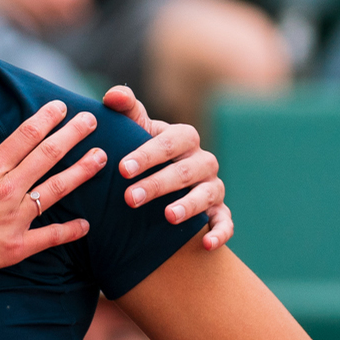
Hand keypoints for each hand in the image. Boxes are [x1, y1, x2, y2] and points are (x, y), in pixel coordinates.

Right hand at [0, 101, 108, 278]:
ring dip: (80, 171)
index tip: (61, 107)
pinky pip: (48, 237)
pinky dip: (69, 231)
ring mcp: (14, 217)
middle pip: (47, 155)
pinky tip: (86, 224)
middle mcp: (7, 188)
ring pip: (55, 189)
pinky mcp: (15, 246)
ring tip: (101, 158)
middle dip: (72, 135)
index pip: (25, 136)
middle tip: (92, 121)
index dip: (46, 119)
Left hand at [101, 85, 231, 249]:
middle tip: (130, 198)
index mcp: (184, 138)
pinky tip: (205, 243)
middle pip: (186, 170)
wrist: (156, 181)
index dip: (148, 154)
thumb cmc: (142, 151)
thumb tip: (113, 95)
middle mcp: (203, 160)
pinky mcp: (219, 211)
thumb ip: (125, 110)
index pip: (170, 141)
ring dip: (189, 205)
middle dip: (158, 184)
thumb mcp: (133, 130)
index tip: (122, 169)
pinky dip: (220, 232)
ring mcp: (213, 186)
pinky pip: (226, 221)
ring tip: (168, 217)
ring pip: (208, 194)